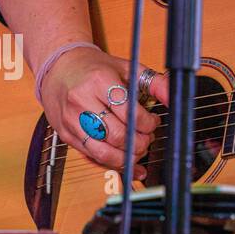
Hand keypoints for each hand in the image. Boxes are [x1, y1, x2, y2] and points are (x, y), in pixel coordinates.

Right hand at [40, 49, 168, 183]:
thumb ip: (156, 83)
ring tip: (138, 149)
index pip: (130, 113)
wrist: (59, 68)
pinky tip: (129, 165)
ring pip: (104, 152)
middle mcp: (81, 102)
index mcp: (98, 81)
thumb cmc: (95, 69)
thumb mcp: (127, 68)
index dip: (148, 124)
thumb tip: (175, 97)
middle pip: (118, 136)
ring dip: (128, 158)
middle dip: (140, 143)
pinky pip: (93, 158)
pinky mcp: (67, 135)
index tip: (153, 122)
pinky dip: (115, 165)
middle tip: (147, 137)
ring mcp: (71, 121)